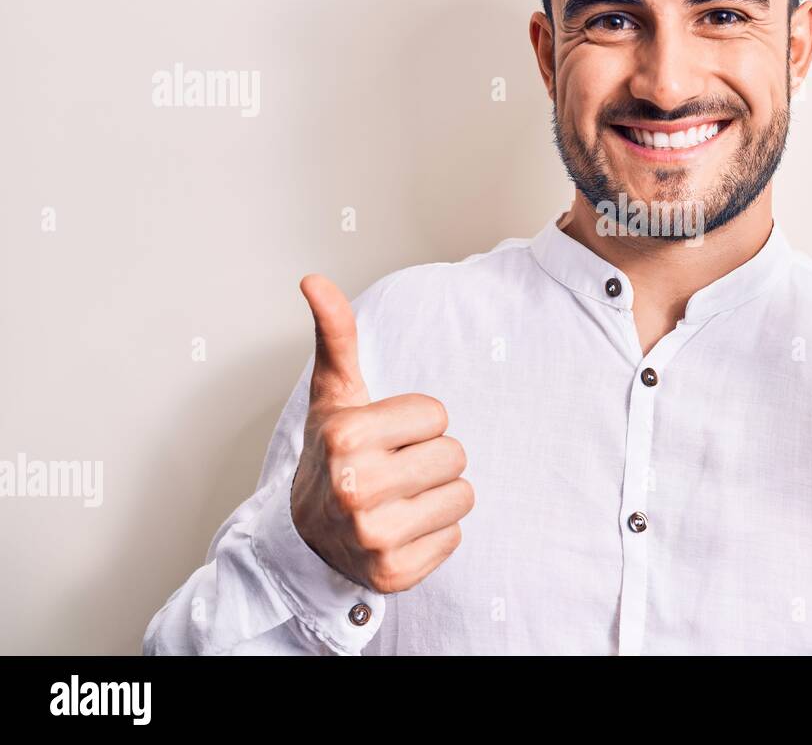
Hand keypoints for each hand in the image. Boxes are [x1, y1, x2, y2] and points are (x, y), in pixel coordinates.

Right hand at [289, 274, 472, 592]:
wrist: (307, 536)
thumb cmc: (334, 454)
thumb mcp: (335, 395)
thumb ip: (335, 335)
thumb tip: (314, 280)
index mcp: (345, 437)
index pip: (438, 415)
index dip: (415, 423)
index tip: (383, 437)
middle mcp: (356, 489)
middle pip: (456, 455)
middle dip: (430, 458)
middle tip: (393, 469)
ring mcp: (374, 537)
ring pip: (462, 497)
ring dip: (438, 496)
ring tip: (398, 498)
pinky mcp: (393, 574)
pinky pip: (455, 538)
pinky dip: (434, 534)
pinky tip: (401, 530)